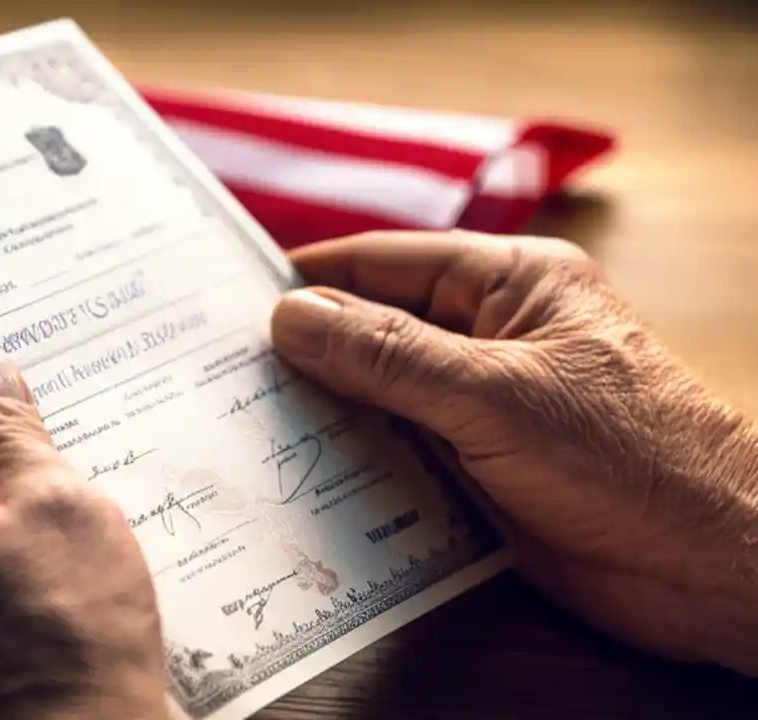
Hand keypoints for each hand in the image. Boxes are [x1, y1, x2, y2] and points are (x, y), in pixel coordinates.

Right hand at [270, 230, 757, 675]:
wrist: (705, 566)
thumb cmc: (627, 458)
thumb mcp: (494, 395)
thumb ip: (388, 356)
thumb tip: (292, 317)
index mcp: (509, 283)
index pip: (384, 264)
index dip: (309, 279)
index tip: (228, 302)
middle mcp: (489, 334)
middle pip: (375, 329)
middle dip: (306, 352)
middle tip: (220, 375)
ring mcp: (481, 402)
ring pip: (379, 394)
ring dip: (324, 412)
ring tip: (243, 424)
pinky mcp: (477, 464)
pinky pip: (397, 451)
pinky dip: (352, 460)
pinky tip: (300, 472)